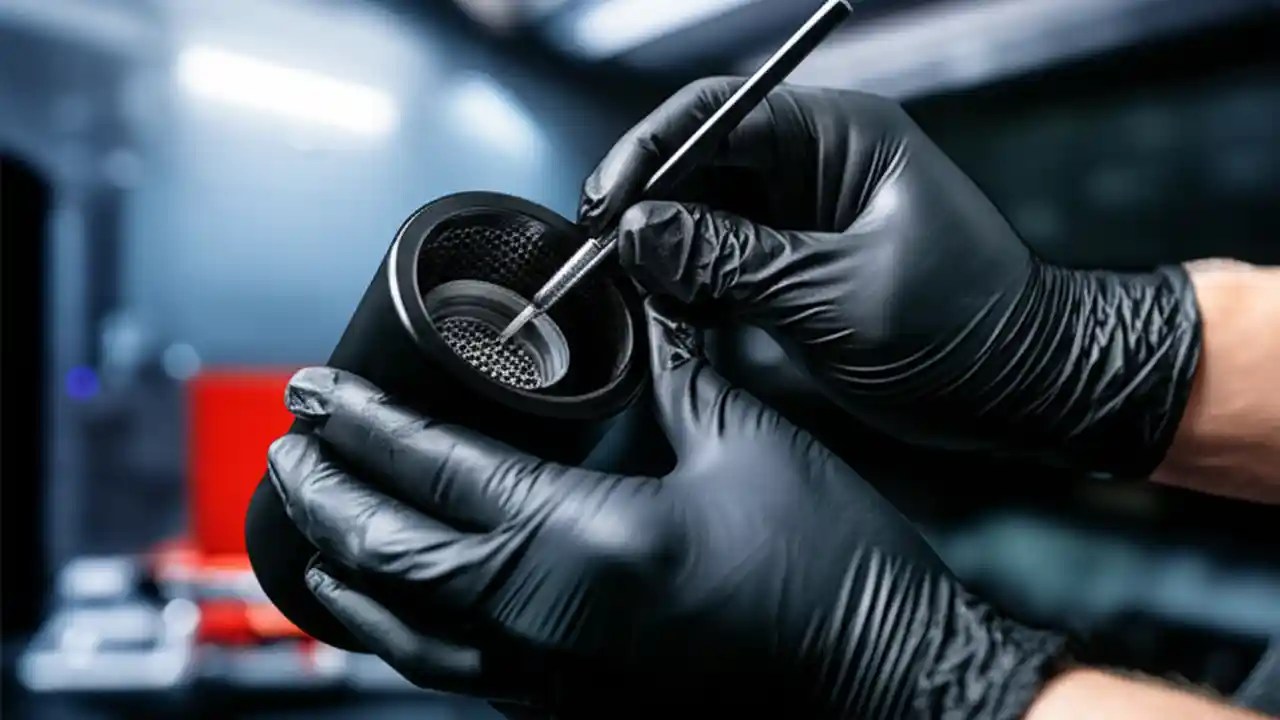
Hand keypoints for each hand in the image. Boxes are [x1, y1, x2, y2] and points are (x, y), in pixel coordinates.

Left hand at [267, 299, 1065, 717]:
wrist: (886, 676)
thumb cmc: (831, 571)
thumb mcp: (748, 441)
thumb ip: (673, 364)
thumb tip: (635, 296)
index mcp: (587, 542)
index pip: (439, 470)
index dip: (366, 423)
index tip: (317, 388)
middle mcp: (550, 621)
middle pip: (394, 556)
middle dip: (327, 495)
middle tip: (292, 446)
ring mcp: (556, 677)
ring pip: (406, 633)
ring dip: (346, 575)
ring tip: (313, 531)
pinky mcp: (575, 706)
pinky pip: (456, 673)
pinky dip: (403, 635)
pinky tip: (398, 612)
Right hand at [583, 77, 1200, 476]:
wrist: (1025, 388)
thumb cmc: (964, 330)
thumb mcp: (835, 294)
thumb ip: (730, 260)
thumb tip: (637, 230)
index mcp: (840, 137)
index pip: (720, 112)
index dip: (651, 150)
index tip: (606, 203)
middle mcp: (817, 164)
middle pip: (701, 161)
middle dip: (648, 206)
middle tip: (601, 258)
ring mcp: (805, 216)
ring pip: (704, 214)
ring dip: (664, 252)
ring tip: (633, 293)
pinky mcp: (797, 266)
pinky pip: (723, 260)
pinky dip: (692, 285)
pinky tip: (672, 314)